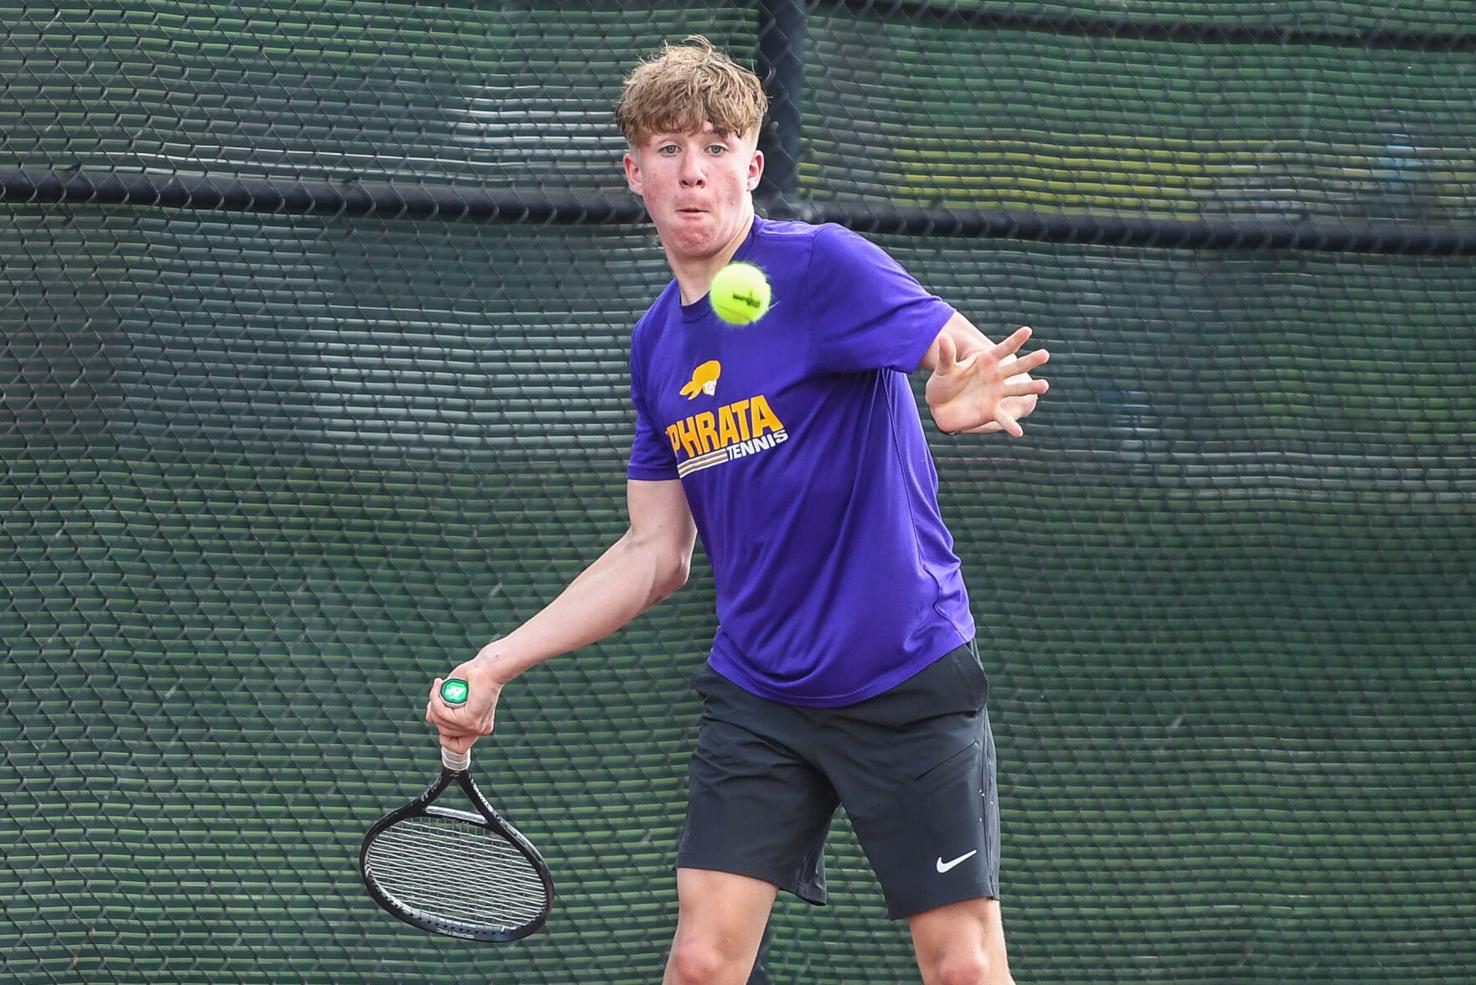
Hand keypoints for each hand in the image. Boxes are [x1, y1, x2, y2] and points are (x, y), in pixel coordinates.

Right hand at [425, 654, 506, 754]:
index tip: (438, 716)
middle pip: (444, 733)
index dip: (445, 736)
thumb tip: (430, 719)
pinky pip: (443, 714)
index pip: (458, 747)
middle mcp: (478, 730)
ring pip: (441, 723)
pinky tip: (440, 685)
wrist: (489, 666)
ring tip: (440, 686)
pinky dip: (437, 699)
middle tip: (439, 691)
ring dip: (435, 703)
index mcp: (477, 727)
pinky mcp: (470, 719)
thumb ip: (442, 709)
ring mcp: (474, 726)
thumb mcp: (452, 695)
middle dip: (436, 713)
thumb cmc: (473, 677)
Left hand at [925, 326, 1049, 436]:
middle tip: (1045, 354)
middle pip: (1016, 367)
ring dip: (1030, 388)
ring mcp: (996, 394)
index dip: (1015, 340)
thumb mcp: (944, 368)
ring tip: (1044, 386)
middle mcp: (996, 376)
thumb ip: (946, 354)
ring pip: (1017, 389)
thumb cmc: (943, 383)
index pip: (1003, 349)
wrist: (939, 406)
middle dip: (1030, 361)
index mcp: (986, 361)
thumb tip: (942, 337)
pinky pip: (1004, 419)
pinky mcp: (992, 411)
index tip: (1028, 330)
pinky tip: (1019, 432)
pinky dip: (1011, 425)